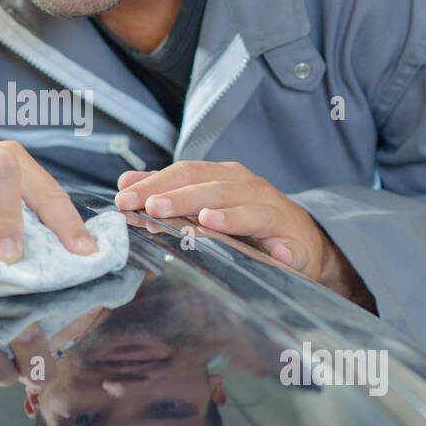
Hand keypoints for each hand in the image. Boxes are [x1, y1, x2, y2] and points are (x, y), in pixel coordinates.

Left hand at [115, 160, 333, 283]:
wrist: (301, 241)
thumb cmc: (246, 223)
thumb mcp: (206, 206)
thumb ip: (167, 194)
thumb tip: (125, 183)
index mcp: (224, 176)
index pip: (185, 172)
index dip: (154, 183)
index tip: (124, 197)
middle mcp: (247, 187)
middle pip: (210, 186)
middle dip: (178, 196)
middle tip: (151, 207)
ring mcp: (272, 210)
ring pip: (245, 207)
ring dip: (224, 214)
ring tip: (202, 220)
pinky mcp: (293, 239)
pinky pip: (283, 241)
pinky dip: (278, 246)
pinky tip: (271, 253)